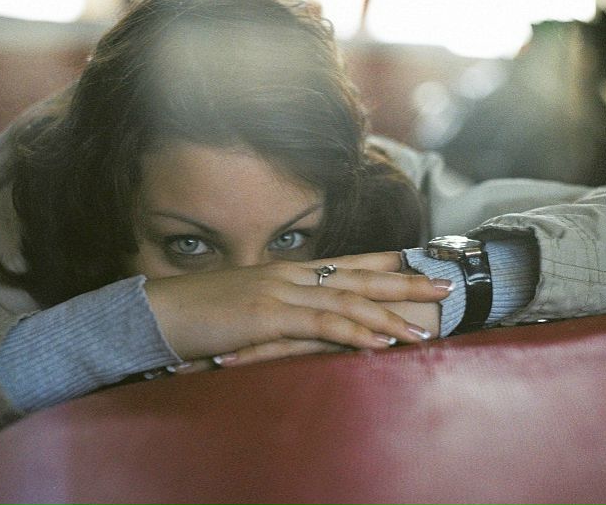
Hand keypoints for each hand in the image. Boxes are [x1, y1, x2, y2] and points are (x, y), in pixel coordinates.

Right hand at [144, 252, 449, 364]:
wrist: (160, 311)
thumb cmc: (198, 311)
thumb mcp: (243, 304)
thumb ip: (274, 308)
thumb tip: (298, 319)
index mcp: (284, 272)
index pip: (344, 264)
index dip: (383, 265)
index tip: (416, 263)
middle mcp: (289, 276)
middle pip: (359, 278)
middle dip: (405, 283)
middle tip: (445, 284)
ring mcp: (280, 293)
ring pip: (348, 301)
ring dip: (391, 315)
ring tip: (427, 328)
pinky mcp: (269, 316)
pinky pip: (322, 324)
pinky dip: (356, 332)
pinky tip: (382, 341)